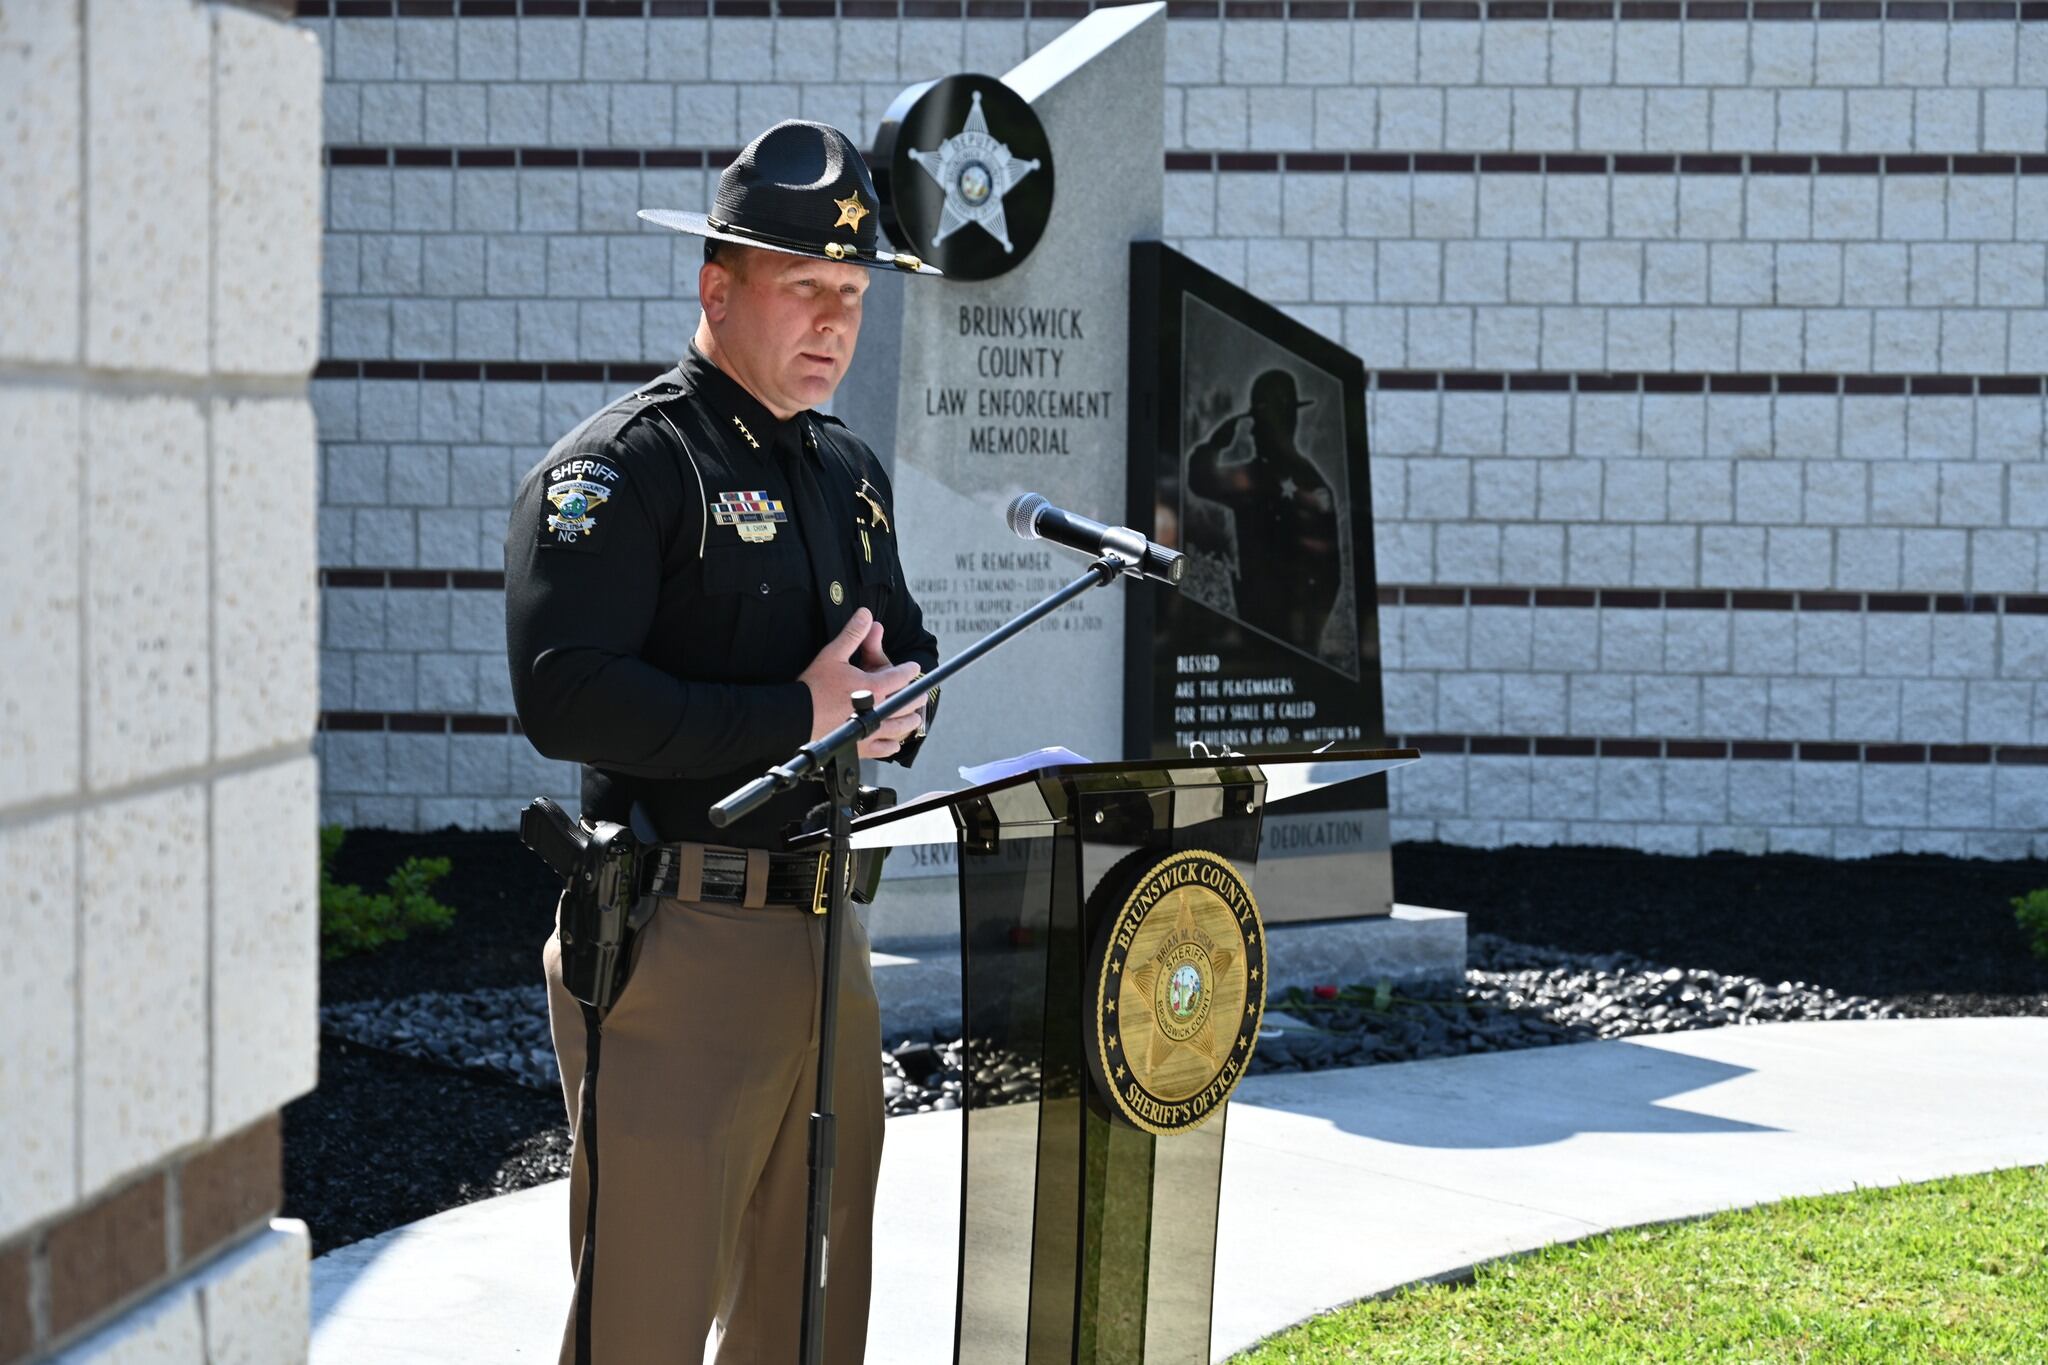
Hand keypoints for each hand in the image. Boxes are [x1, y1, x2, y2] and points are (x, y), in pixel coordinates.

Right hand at [800, 609, 926, 758]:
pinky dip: (893, 744)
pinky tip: (894, 741)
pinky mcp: (862, 748)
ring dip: (909, 721)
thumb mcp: (833, 654)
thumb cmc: (813, 688)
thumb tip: (866, 615)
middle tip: (920, 695)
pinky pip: (885, 750)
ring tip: (913, 718)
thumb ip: (853, 634)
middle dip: (915, 697)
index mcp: (874, 687)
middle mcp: (878, 710)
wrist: (795, 719)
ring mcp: (871, 731)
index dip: (910, 670)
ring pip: (901, 728)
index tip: (914, 668)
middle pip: (908, 703)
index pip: (903, 676)